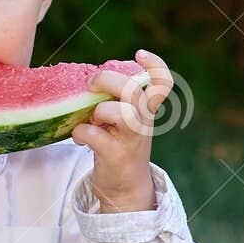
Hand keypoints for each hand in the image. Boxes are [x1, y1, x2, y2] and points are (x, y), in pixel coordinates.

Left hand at [71, 48, 171, 210]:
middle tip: (92, 85)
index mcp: (146, 109)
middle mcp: (143, 122)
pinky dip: (80, 133)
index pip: (162, 82)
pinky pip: (93, 135)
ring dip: (98, 112)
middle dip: (108, 80)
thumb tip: (91, 79)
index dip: (155, 65)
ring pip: (119, 113)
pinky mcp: (115, 155)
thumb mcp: (127, 120)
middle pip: (134, 91)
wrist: (126, 188)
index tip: (139, 54)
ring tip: (90, 119)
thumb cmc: (121, 145)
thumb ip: (117, 100)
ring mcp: (131, 139)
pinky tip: (80, 138)